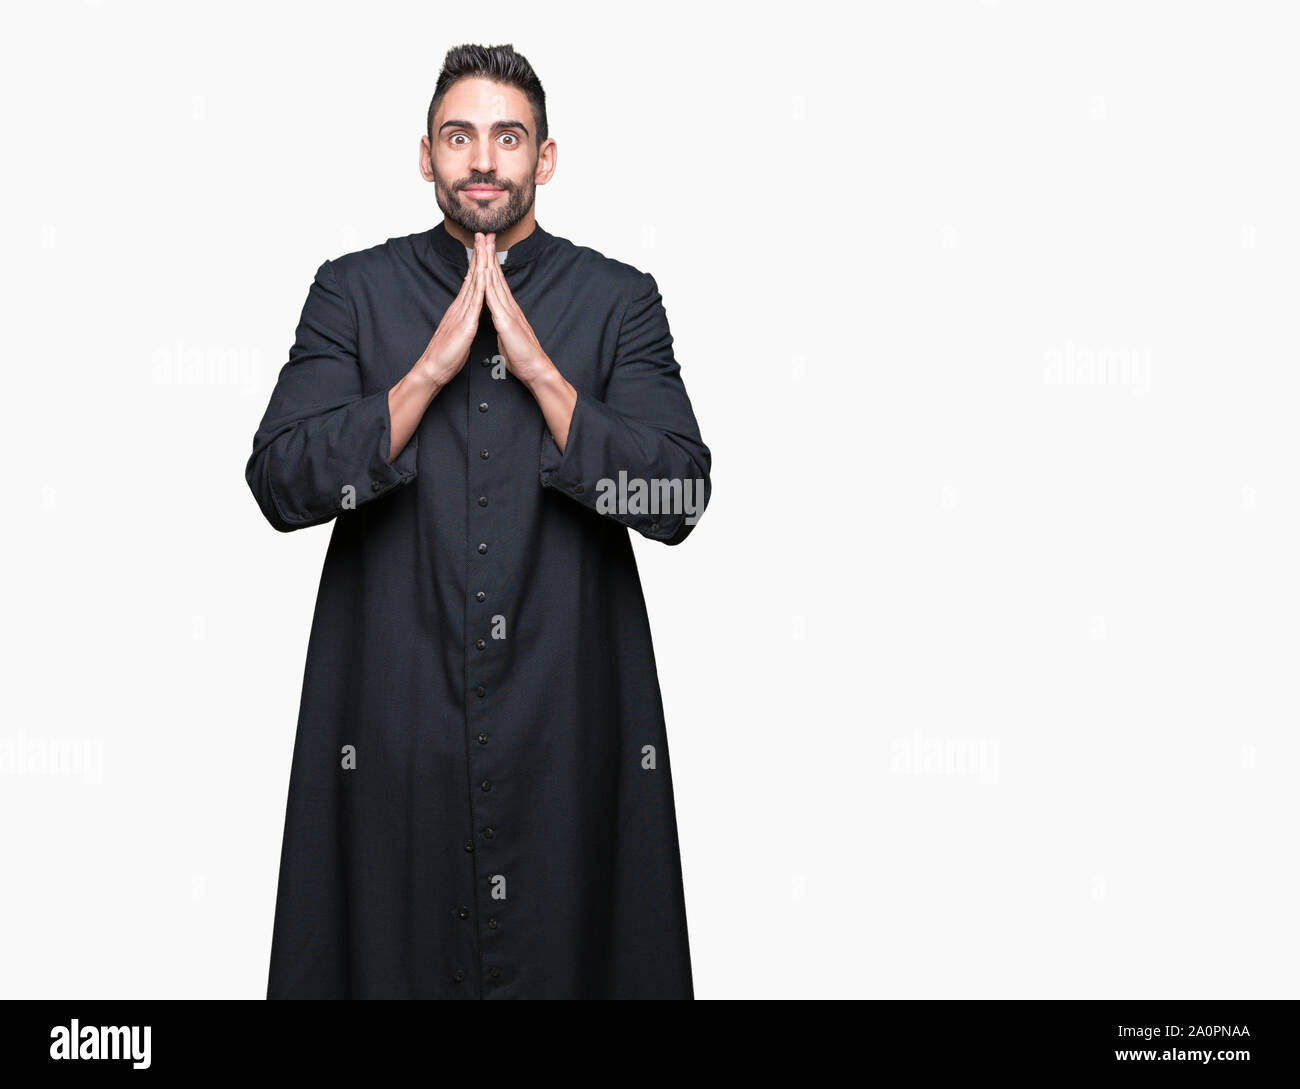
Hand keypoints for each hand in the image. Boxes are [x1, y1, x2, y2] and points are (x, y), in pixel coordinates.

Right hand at [416, 232, 488, 385]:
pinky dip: (479, 286)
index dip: (478, 263)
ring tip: (484, 243)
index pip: (471, 281)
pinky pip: (473, 303)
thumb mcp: (458, 333)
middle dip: (479, 254)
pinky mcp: (464, 325)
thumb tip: (468, 316)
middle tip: (483, 233)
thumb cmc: (446, 356)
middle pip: (471, 275)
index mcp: (460, 310)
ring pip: (473, 283)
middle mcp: (459, 307)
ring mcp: (461, 314)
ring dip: (480, 262)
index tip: (483, 246)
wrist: (433, 370)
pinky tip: (483, 272)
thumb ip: (464, 321)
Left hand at [482, 231, 555, 386]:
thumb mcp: (508, 337)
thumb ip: (503, 326)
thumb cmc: (522, 357)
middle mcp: (509, 306)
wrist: (535, 369)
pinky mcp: (506, 322)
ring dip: (488, 262)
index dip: (490, 263)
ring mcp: (508, 312)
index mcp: (507, 310)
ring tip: (483, 244)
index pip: (497, 282)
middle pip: (497, 275)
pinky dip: (489, 286)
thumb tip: (499, 324)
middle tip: (485, 233)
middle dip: (489, 254)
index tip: (485, 247)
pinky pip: (495, 302)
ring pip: (495, 283)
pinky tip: (484, 273)